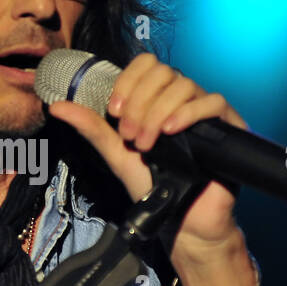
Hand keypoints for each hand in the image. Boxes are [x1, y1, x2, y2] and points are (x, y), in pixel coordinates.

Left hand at [45, 52, 248, 260]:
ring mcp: (205, 110)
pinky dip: (188, 113)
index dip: (127, 82)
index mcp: (157, 99)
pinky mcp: (228, 124)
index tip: (114, 112)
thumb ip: (92, 128)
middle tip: (131, 137)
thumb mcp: (116, 154)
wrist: (181, 220)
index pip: (146, 65)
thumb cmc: (152, 186)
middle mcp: (182, 99)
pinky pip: (212, 101)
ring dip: (157, 112)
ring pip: (184, 85)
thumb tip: (57, 106)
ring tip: (149, 144)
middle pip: (163, 72)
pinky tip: (172, 132)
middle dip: (140, 103)